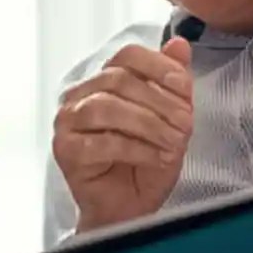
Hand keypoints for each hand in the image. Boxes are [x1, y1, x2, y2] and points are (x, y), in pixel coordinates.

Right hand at [52, 37, 192, 232]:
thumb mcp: (170, 118)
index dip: (157, 66)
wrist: (131, 208)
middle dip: (160, 103)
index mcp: (103, 80)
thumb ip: (173, 82)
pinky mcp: (65, 150)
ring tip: (173, 143)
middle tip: (186, 125)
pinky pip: (102, 142)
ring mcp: (68, 122)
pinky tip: (156, 157)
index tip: (184, 86)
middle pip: (118, 80)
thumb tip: (179, 43)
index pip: (126, 55)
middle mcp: (80, 95)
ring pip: (108, 108)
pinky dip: (137, 149)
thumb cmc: (146, 163)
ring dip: (149, 126)